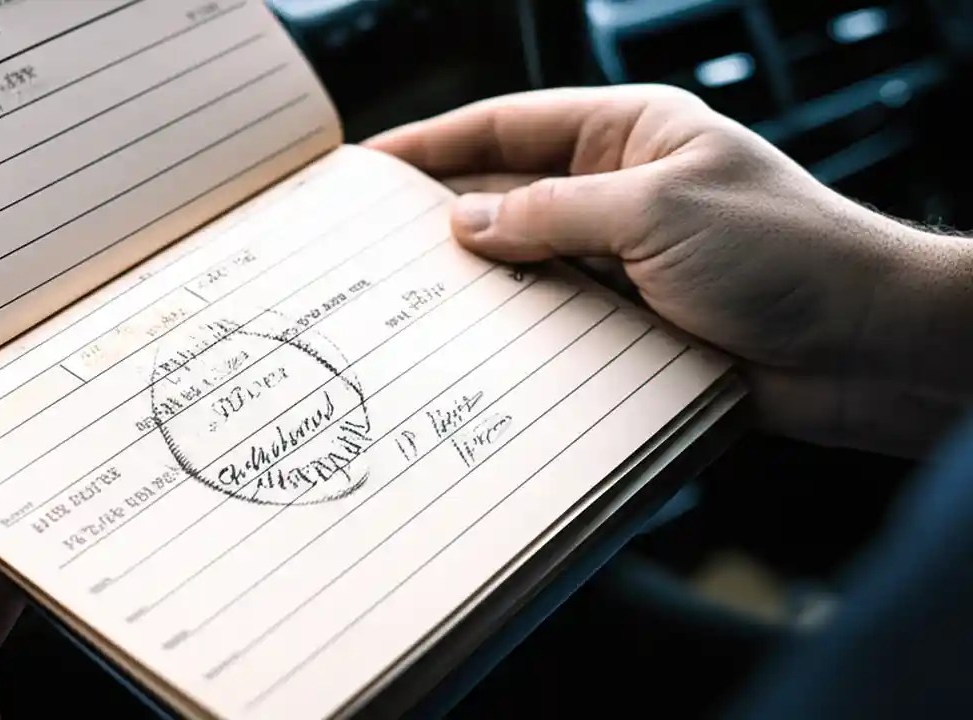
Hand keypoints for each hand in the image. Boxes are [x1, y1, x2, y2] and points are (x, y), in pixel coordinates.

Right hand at [368, 85, 970, 455]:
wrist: (864, 348)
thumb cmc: (785, 251)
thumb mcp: (658, 211)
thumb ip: (552, 215)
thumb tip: (466, 224)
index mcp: (629, 135)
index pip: (511, 126)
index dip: (436, 142)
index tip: (370, 163)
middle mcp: (618, 193)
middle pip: (507, 196)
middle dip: (442, 218)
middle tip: (368, 245)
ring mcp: (621, 262)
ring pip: (524, 266)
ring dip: (475, 284)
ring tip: (402, 302)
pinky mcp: (628, 324)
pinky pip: (552, 323)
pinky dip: (514, 334)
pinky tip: (470, 348)